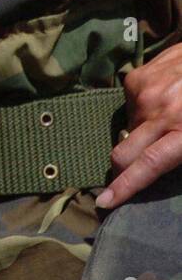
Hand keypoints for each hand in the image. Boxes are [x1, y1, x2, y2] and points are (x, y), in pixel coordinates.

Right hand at [100, 45, 181, 208]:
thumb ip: (181, 152)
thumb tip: (154, 168)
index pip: (148, 165)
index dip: (125, 186)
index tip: (105, 201)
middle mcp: (159, 112)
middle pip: (123, 153)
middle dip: (123, 166)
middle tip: (131, 167)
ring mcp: (144, 93)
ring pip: (127, 130)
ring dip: (141, 132)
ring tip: (166, 118)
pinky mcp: (136, 78)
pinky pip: (129, 106)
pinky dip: (142, 110)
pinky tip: (162, 99)